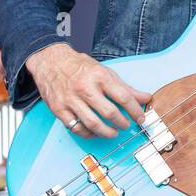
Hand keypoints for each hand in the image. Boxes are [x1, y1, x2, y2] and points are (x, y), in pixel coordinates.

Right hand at [24, 43, 150, 138]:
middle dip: (122, 123)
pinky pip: (77, 128)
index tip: (141, 118)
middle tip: (127, 125)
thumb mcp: (104, 71)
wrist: (50, 61)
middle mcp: (85, 88)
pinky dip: (89, 134)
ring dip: (107, 133)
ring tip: (114, 132)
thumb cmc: (79, 66)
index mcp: (99, 76)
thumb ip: (125, 87)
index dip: (135, 110)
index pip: (123, 97)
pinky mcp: (59, 110)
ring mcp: (71, 100)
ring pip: (93, 124)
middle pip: (109, 113)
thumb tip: (145, 98)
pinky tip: (96, 132)